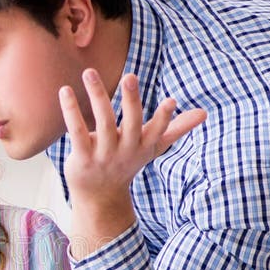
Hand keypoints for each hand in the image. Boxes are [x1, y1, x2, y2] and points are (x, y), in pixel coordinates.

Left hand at [59, 70, 205, 257]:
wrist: (100, 197)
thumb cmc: (128, 163)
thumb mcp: (153, 147)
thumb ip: (177, 129)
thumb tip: (204, 113)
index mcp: (144, 145)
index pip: (158, 131)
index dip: (165, 118)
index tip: (172, 101)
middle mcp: (126, 150)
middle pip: (131, 123)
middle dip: (131, 101)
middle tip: (130, 76)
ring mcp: (104, 155)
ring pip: (103, 123)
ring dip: (97, 96)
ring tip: (90, 72)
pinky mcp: (82, 158)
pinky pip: (76, 132)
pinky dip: (71, 111)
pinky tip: (65, 91)